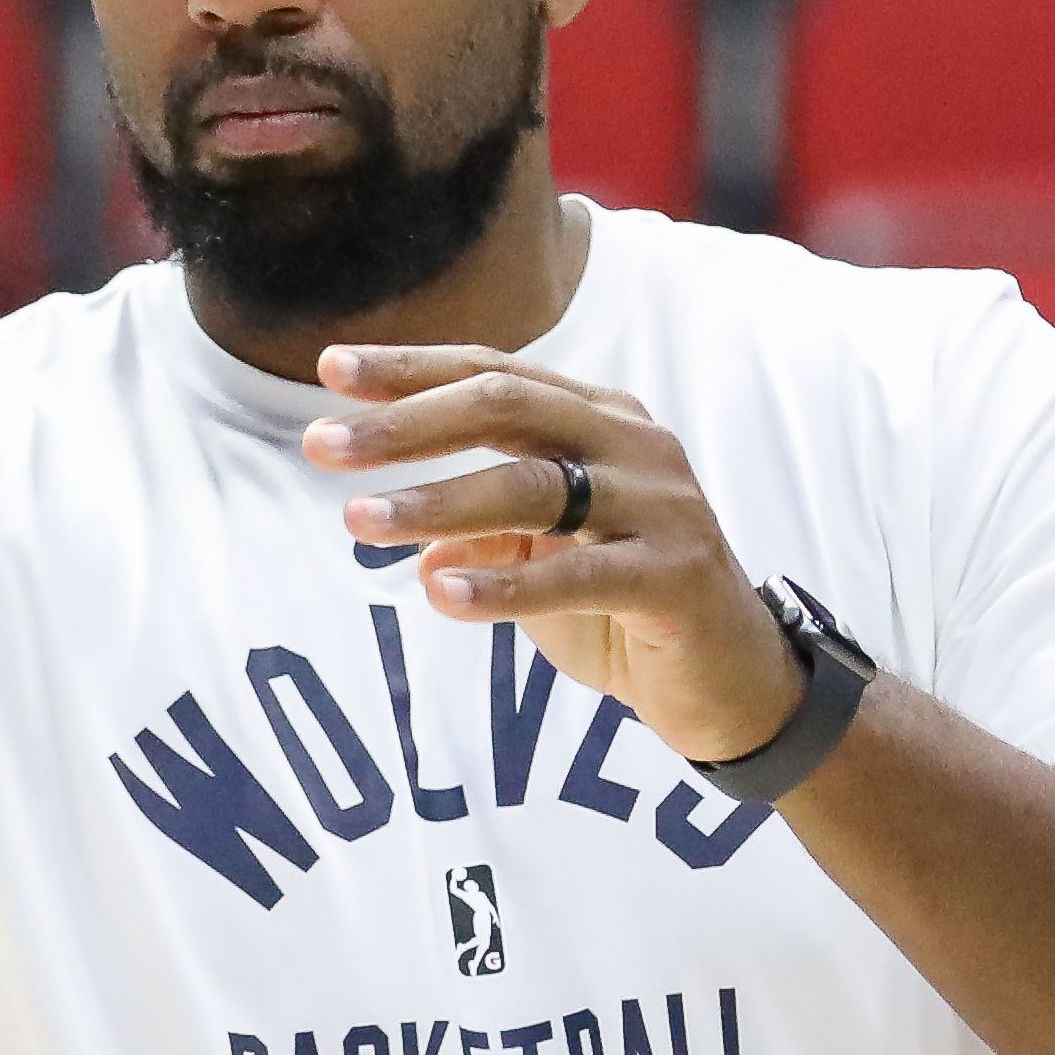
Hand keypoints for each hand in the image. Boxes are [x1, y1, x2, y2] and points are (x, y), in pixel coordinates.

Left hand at [300, 343, 803, 764]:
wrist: (733, 685)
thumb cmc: (626, 608)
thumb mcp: (540, 559)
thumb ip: (483, 530)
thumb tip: (410, 537)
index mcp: (598, 418)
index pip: (493, 373)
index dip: (410, 369)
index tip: (328, 372)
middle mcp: (633, 444)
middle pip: (507, 406)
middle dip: (406, 423)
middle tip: (321, 445)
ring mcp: (662, 506)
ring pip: (535, 485)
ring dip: (438, 500)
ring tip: (361, 522)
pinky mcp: (677, 576)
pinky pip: (580, 574)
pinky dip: (506, 584)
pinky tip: (442, 596)